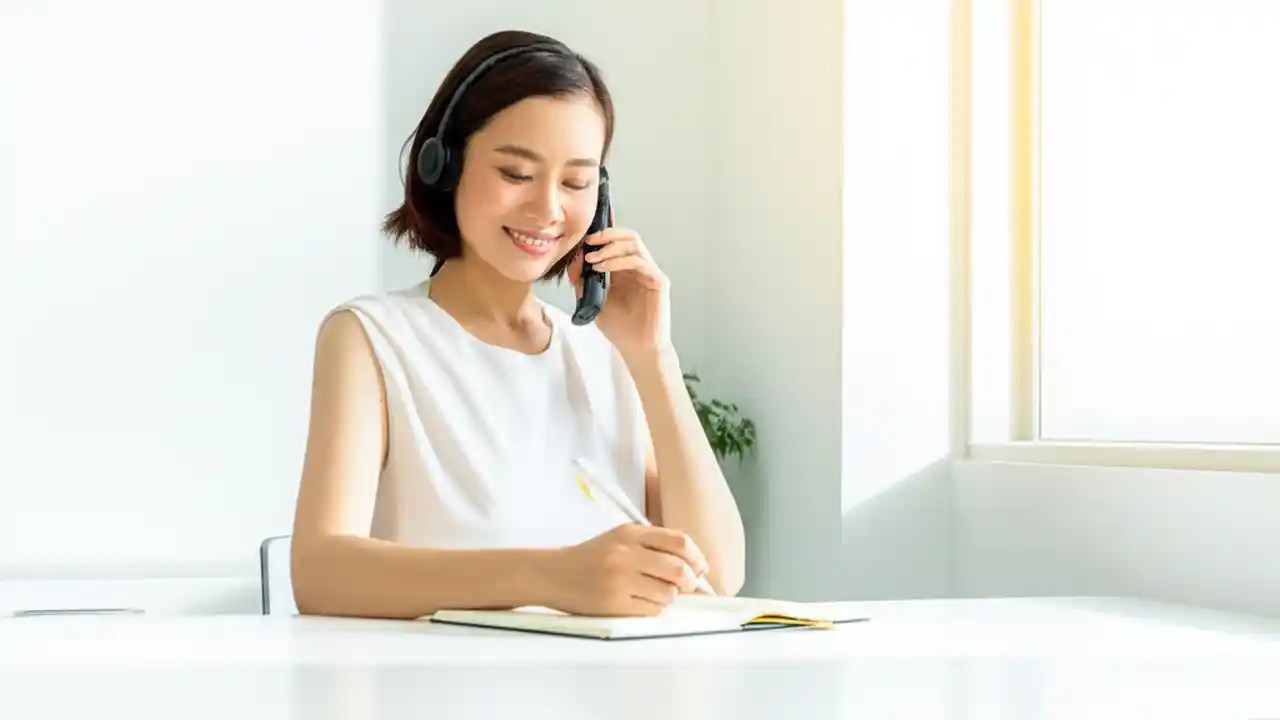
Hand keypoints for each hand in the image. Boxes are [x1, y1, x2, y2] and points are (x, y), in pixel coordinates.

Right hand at [542, 524, 709, 616]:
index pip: (679, 541)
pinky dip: (654, 608)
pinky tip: (641, 602)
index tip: (701, 568)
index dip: (697, 557)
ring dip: (669, 597)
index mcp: (630, 533)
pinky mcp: (614, 603)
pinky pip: (652, 610)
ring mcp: (620, 579)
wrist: (553, 573)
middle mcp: (626, 553)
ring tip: (656, 594)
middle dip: (690, 582)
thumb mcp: (620, 539)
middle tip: (687, 587)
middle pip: (679, 570)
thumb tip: (695, 567)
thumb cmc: (591, 558)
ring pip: (668, 593)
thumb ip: (653, 546)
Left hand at [567, 220, 671, 361]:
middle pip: (628, 237)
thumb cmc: (620, 328)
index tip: (583, 235)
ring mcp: (650, 272)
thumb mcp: (592, 301)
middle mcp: (639, 267)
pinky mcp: (658, 281)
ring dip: (610, 247)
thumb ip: (582, 282)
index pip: (617, 243)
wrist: (637, 348)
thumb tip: (571, 261)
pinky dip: (618, 260)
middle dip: (606, 234)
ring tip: (592, 258)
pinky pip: (639, 261)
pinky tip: (602, 268)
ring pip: (634, 244)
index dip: (603, 233)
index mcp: (625, 270)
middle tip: (588, 241)